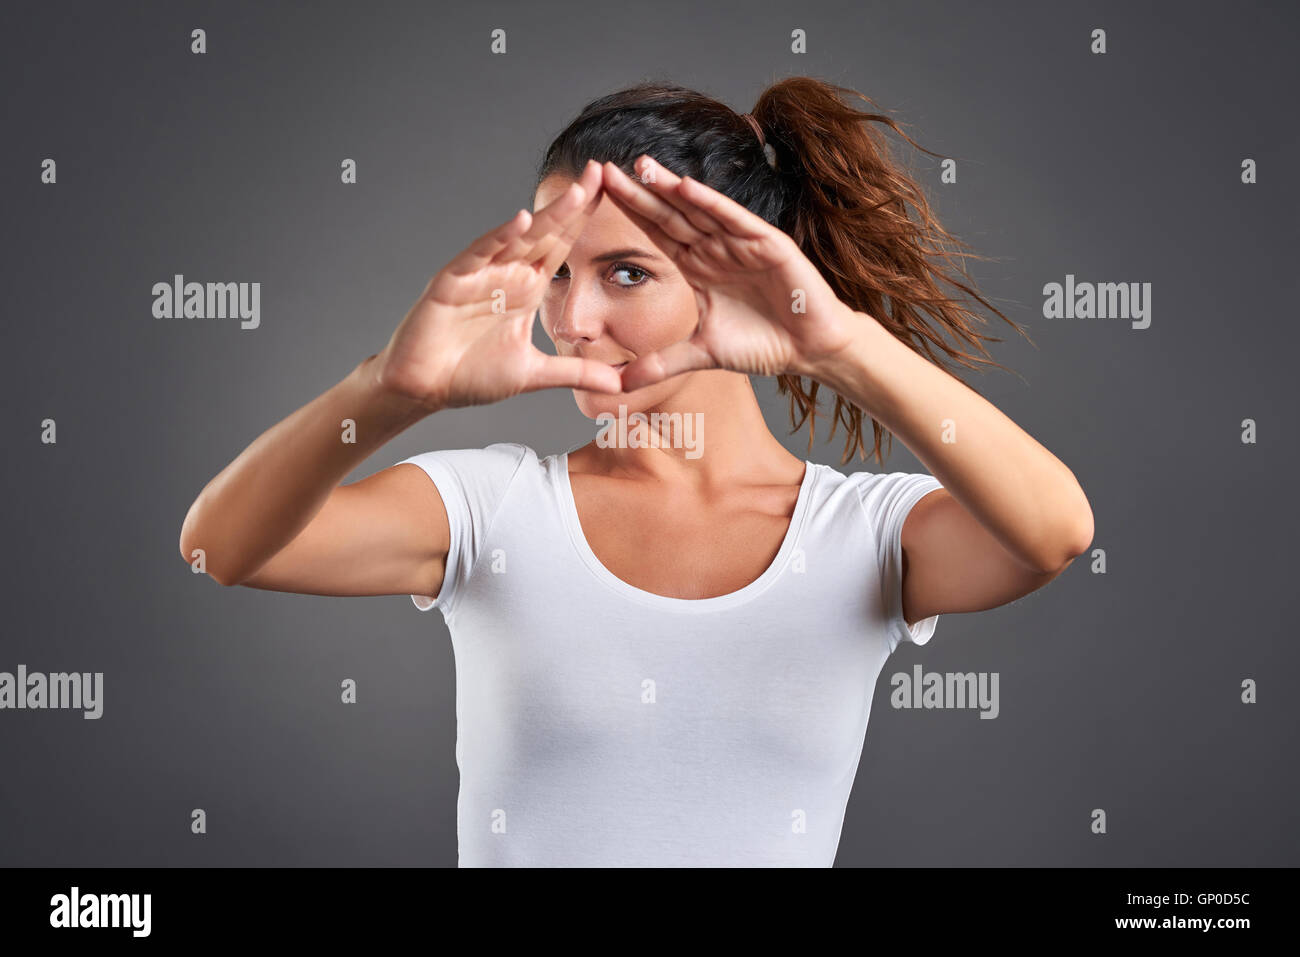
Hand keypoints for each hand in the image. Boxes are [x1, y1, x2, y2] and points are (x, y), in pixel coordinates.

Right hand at [375, 159, 623, 410]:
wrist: (424, 389)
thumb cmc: (470, 375)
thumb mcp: (534, 374)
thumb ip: (576, 373)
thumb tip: (619, 387)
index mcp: (527, 288)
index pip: (563, 247)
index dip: (585, 221)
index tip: (614, 194)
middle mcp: (506, 273)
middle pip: (546, 232)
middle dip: (573, 204)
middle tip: (600, 171)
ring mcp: (480, 274)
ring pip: (518, 238)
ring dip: (546, 216)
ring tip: (576, 192)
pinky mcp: (452, 282)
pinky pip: (479, 255)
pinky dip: (499, 237)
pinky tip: (522, 220)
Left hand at [599, 155, 859, 390]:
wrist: (809, 350)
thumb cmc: (763, 344)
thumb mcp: (702, 354)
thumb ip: (661, 364)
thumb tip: (618, 385)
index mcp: (698, 268)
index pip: (657, 235)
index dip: (630, 216)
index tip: (597, 197)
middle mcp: (715, 249)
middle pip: (670, 216)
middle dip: (639, 194)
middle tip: (604, 170)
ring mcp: (740, 243)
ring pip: (698, 211)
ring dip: (669, 188)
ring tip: (640, 167)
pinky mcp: (767, 244)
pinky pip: (734, 219)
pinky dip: (710, 203)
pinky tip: (685, 186)